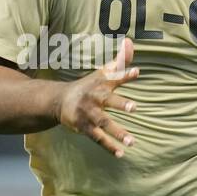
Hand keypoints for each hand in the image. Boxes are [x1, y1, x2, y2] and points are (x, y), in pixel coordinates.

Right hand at [54, 37, 139, 157]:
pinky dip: (108, 146)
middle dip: (120, 103)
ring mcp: (88, 113)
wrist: (59, 100)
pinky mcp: (84, 127)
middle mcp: (94, 98)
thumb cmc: (89, 86)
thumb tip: (130, 41)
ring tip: (133, 141)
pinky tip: (120, 153)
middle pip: (108, 100)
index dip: (125, 74)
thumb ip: (120, 60)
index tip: (136, 72)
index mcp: (101, 83)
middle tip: (135, 107)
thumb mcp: (103, 72)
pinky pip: (97, 138)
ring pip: (104, 123)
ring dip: (118, 132)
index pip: (114, 76)